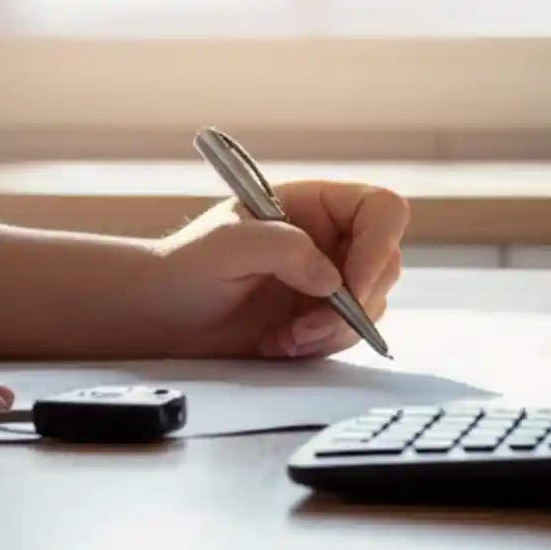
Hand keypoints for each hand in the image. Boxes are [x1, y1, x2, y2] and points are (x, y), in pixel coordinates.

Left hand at [148, 180, 408, 357]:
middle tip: (308, 325)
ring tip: (284, 336)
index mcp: (314, 204)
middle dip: (355, 303)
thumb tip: (331, 279)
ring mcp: (327, 280)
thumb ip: (283, 249)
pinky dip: (319, 345)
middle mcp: (329, 238)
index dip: (380, 245)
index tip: (354, 285)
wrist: (164, 315)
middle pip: (386, 263)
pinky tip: (278, 343)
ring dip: (333, 330)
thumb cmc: (186, 268)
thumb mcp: (227, 245)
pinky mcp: (318, 317)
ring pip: (371, 305)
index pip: (380, 210)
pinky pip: (347, 334)